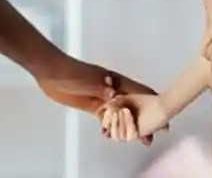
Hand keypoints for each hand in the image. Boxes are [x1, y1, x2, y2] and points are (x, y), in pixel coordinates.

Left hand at [31, 53, 157, 144]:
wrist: (50, 71)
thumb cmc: (70, 72)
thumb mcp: (87, 79)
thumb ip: (101, 87)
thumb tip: (115, 95)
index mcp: (114, 80)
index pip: (138, 91)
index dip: (151, 102)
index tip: (161, 115)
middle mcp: (112, 89)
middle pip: (132, 105)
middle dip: (142, 119)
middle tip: (150, 136)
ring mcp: (102, 98)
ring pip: (121, 114)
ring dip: (128, 125)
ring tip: (136, 140)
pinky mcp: (92, 105)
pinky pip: (106, 118)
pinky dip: (111, 126)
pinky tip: (114, 136)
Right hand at [98, 94, 167, 141]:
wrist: (158, 106)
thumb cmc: (145, 102)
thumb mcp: (124, 99)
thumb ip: (113, 103)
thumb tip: (104, 107)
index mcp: (121, 121)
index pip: (107, 127)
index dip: (105, 120)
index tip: (105, 110)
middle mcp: (125, 129)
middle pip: (110, 133)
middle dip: (110, 120)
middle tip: (114, 110)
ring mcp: (131, 133)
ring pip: (117, 136)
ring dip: (118, 122)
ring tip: (124, 110)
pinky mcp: (138, 136)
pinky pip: (127, 136)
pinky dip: (127, 123)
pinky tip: (129, 114)